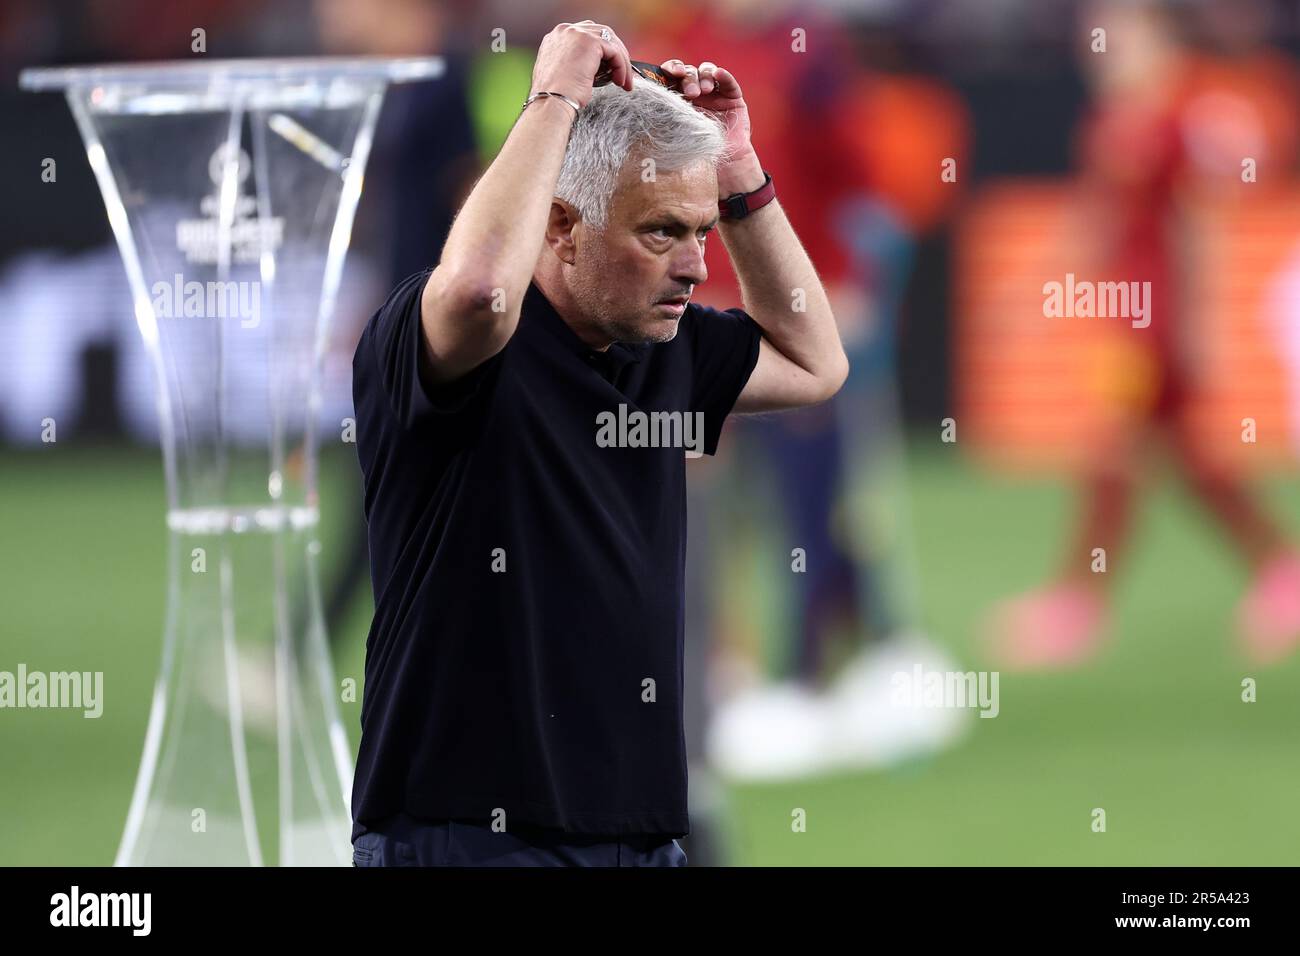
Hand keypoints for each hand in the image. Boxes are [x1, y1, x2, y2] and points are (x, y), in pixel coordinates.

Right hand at [531, 21, 633, 108]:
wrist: (552, 101)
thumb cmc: (556, 96)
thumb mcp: (562, 73)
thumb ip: (574, 62)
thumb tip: (592, 67)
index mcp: (556, 37)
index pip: (586, 35)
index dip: (602, 50)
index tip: (610, 67)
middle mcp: (565, 31)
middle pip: (601, 34)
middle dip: (615, 53)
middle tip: (622, 73)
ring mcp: (577, 33)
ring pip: (611, 42)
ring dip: (621, 62)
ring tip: (624, 81)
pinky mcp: (590, 41)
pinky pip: (615, 52)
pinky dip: (622, 67)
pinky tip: (621, 81)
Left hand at [659, 59, 761, 190]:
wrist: (723, 169)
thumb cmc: (695, 156)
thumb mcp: (672, 135)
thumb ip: (660, 117)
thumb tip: (635, 102)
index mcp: (679, 101)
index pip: (672, 77)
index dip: (669, 70)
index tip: (666, 74)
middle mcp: (696, 94)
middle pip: (688, 72)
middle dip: (687, 78)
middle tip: (690, 93)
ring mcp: (715, 95)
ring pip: (706, 71)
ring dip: (703, 77)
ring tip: (703, 91)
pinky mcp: (733, 98)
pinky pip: (728, 81)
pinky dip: (723, 75)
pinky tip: (718, 75)